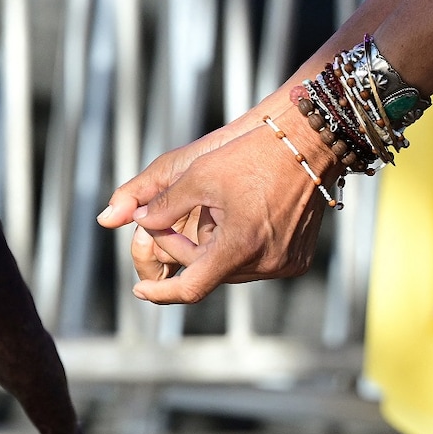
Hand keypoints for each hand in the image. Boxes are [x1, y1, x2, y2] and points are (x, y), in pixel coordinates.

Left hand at [98, 108, 332, 303]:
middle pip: (206, 271)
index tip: (138, 290)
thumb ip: (158, 203)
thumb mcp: (196, 175)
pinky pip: (254, 263)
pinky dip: (237, 247)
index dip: (161, 292)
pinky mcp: (296, 260)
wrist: (312, 141)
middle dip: (183, 247)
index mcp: (239, 246)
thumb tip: (121, 221)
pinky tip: (240, 216)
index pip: (190, 288)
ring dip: (211, 247)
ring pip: (229, 269)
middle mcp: (265, 263)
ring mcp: (284, 265)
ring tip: (216, 208)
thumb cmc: (251, 154)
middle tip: (167, 216)